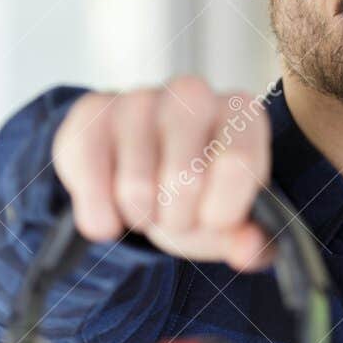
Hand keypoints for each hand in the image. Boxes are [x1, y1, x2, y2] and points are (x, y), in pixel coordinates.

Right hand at [52, 78, 274, 270]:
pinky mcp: (92, 113)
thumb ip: (251, 242)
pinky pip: (91, 184)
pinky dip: (101, 217)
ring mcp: (139, 98)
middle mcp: (192, 94)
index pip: (236, 165)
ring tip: (147, 205)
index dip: (221, 212)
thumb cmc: (195, 194)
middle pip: (185, 180)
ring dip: (140, 218)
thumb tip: (249, 249)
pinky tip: (112, 210)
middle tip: (175, 213)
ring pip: (135, 189)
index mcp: (240, 113)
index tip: (214, 217)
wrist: (140, 170)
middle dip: (177, 220)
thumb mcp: (229, 222)